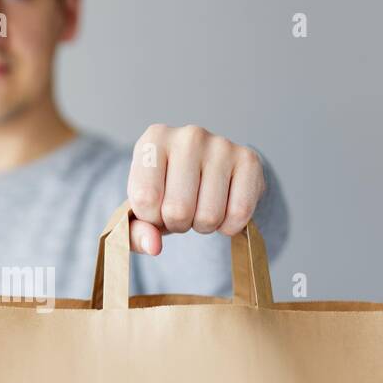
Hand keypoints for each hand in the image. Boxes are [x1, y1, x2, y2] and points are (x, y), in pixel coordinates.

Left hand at [127, 124, 265, 253]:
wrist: (207, 173)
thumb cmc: (167, 190)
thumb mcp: (142, 209)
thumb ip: (134, 232)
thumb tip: (153, 246)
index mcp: (154, 140)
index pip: (145, 199)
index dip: (151, 217)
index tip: (157, 205)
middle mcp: (189, 136)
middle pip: (178, 210)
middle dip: (178, 223)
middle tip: (182, 210)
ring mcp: (222, 145)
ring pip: (209, 216)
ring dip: (203, 226)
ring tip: (201, 207)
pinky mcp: (248, 160)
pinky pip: (239, 213)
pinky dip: (229, 226)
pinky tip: (224, 209)